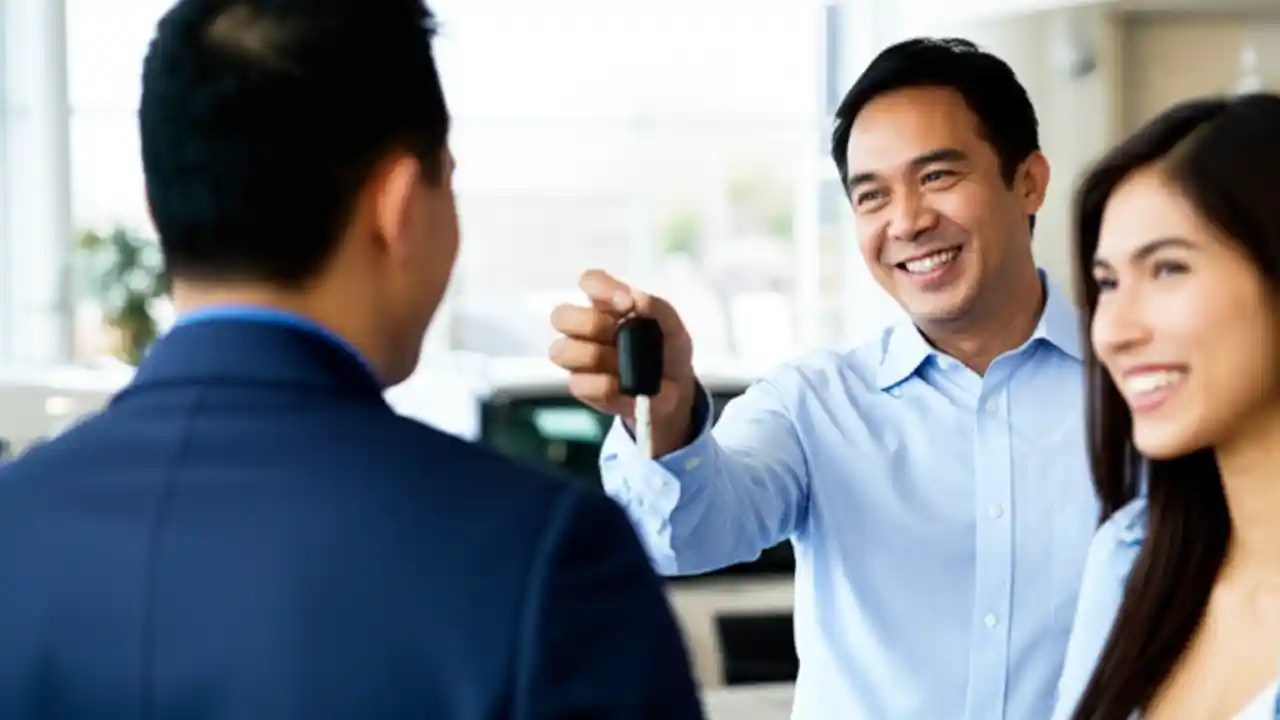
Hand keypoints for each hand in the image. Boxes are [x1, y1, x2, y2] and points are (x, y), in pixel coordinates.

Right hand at [549, 269, 696, 454]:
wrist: (675, 390)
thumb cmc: (666, 350)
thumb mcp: (672, 327)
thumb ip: (658, 308)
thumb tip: (638, 299)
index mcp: (607, 304)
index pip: (589, 282)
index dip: (600, 288)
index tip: (625, 303)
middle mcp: (586, 328)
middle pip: (561, 316)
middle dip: (589, 323)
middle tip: (616, 334)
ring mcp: (579, 358)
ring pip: (560, 351)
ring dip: (594, 356)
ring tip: (622, 365)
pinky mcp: (581, 387)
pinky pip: (578, 384)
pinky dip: (603, 386)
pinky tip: (623, 387)